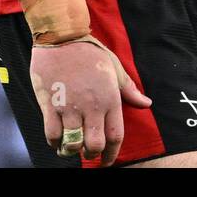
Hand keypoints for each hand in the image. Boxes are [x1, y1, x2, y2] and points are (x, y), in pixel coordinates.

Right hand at [30, 36, 151, 165]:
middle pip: (94, 145)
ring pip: (72, 142)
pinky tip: (56, 140)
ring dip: (71, 151)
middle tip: (88, 154)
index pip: (115, 136)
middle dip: (92, 154)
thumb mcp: (114, 67)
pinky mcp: (50, 103)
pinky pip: (52, 133)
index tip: (107, 161)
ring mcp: (69, 106)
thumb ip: (129, 89)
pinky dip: (54, 142)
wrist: (61, 36)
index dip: (112, 154)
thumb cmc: (89, 51)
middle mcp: (91, 106)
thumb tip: (147, 104)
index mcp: (110, 99)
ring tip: (69, 149)